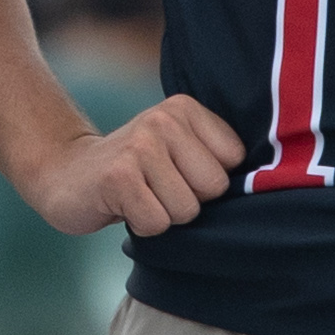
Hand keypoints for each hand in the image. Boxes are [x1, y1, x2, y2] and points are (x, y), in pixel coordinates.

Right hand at [12, 95, 243, 236]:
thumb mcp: (176, 150)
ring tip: (138, 196)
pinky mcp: (118, 176)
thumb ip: (214, 159)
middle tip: (155, 188)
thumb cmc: (134, 171)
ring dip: (162, 215)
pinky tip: (121, 206)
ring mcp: (139, 146)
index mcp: (184, 109)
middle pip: (213, 189)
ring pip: (186, 210)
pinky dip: (141, 226)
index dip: (207, 181)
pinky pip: (157, 223)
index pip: (233, 162)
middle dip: (188, 201)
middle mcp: (163, 120)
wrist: (64, 173)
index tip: (177, 174)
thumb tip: (270, 190)